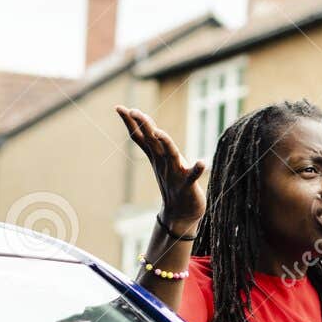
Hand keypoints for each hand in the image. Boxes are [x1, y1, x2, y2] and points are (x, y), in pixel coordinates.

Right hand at [116, 105, 204, 230]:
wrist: (180, 214)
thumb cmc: (173, 184)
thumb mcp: (163, 161)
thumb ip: (158, 146)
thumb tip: (151, 127)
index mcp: (157, 157)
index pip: (141, 137)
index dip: (130, 122)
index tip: (118, 107)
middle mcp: (163, 163)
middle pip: (151, 141)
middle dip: (143, 125)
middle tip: (133, 111)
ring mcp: (175, 173)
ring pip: (170, 154)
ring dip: (165, 143)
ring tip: (159, 132)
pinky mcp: (188, 185)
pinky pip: (193, 176)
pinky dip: (197, 170)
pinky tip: (202, 163)